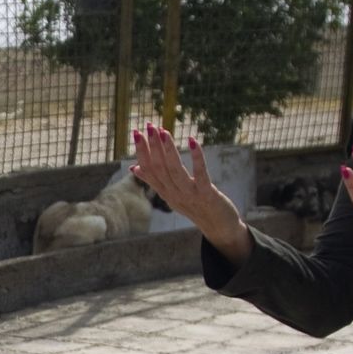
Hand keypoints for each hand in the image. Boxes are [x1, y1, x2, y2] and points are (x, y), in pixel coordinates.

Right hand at [129, 123, 249, 262]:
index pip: (149, 170)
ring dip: (169, 150)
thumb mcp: (171, 194)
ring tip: (164, 131)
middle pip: (159, 168)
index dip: (142, 151)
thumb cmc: (195, 207)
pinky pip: (201, 175)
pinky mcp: (207, 195)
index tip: (136, 133)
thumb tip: (134, 168)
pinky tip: (193, 141)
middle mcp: (173, 194)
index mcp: (164, 192)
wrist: (218, 228)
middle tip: (149, 126)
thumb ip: (154, 181)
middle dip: (153, 146)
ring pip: (175, 171)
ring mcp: (190, 196)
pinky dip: (196, 158)